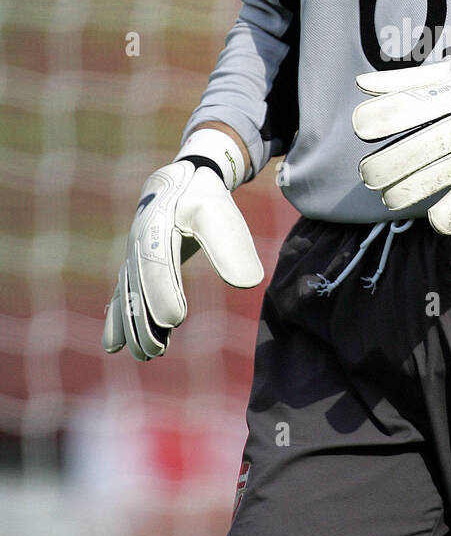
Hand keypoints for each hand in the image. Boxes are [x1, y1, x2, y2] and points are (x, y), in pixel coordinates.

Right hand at [103, 159, 262, 360]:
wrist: (181, 181)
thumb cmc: (204, 198)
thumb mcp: (221, 215)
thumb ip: (232, 247)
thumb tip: (250, 283)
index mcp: (158, 226)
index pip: (158, 264)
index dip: (163, 292)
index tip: (175, 320)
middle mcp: (139, 243)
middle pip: (138, 286)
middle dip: (144, 320)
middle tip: (156, 350)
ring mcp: (133, 256)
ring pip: (127, 295)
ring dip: (133, 326)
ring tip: (146, 355)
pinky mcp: (134, 267)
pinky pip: (122, 294)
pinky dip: (119, 319)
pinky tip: (116, 346)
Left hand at [352, 57, 450, 234]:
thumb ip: (407, 81)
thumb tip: (362, 84)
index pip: (410, 106)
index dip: (379, 118)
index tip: (361, 128)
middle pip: (417, 149)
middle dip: (382, 166)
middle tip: (367, 174)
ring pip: (436, 179)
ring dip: (403, 192)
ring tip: (388, 196)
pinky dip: (444, 216)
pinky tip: (431, 216)